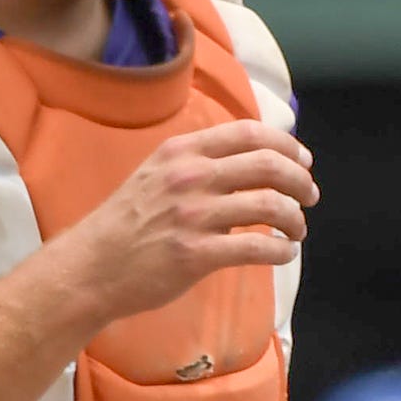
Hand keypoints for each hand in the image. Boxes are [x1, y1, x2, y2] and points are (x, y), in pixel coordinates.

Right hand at [54, 121, 315, 325]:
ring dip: (296, 219)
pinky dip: (282, 250)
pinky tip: (283, 253)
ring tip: (297, 229)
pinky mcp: (196, 254)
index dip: (287, 145)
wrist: (90, 267)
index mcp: (182, 151)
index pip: (250, 133)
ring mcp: (193, 215)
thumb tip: (256, 160)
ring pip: (271, 206)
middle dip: (301, 181)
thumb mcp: (157, 174)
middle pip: (269, 166)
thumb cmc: (128, 222)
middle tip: (310, 197)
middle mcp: (190, 176)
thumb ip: (200, 163)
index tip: (304, 161)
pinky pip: (258, 248)